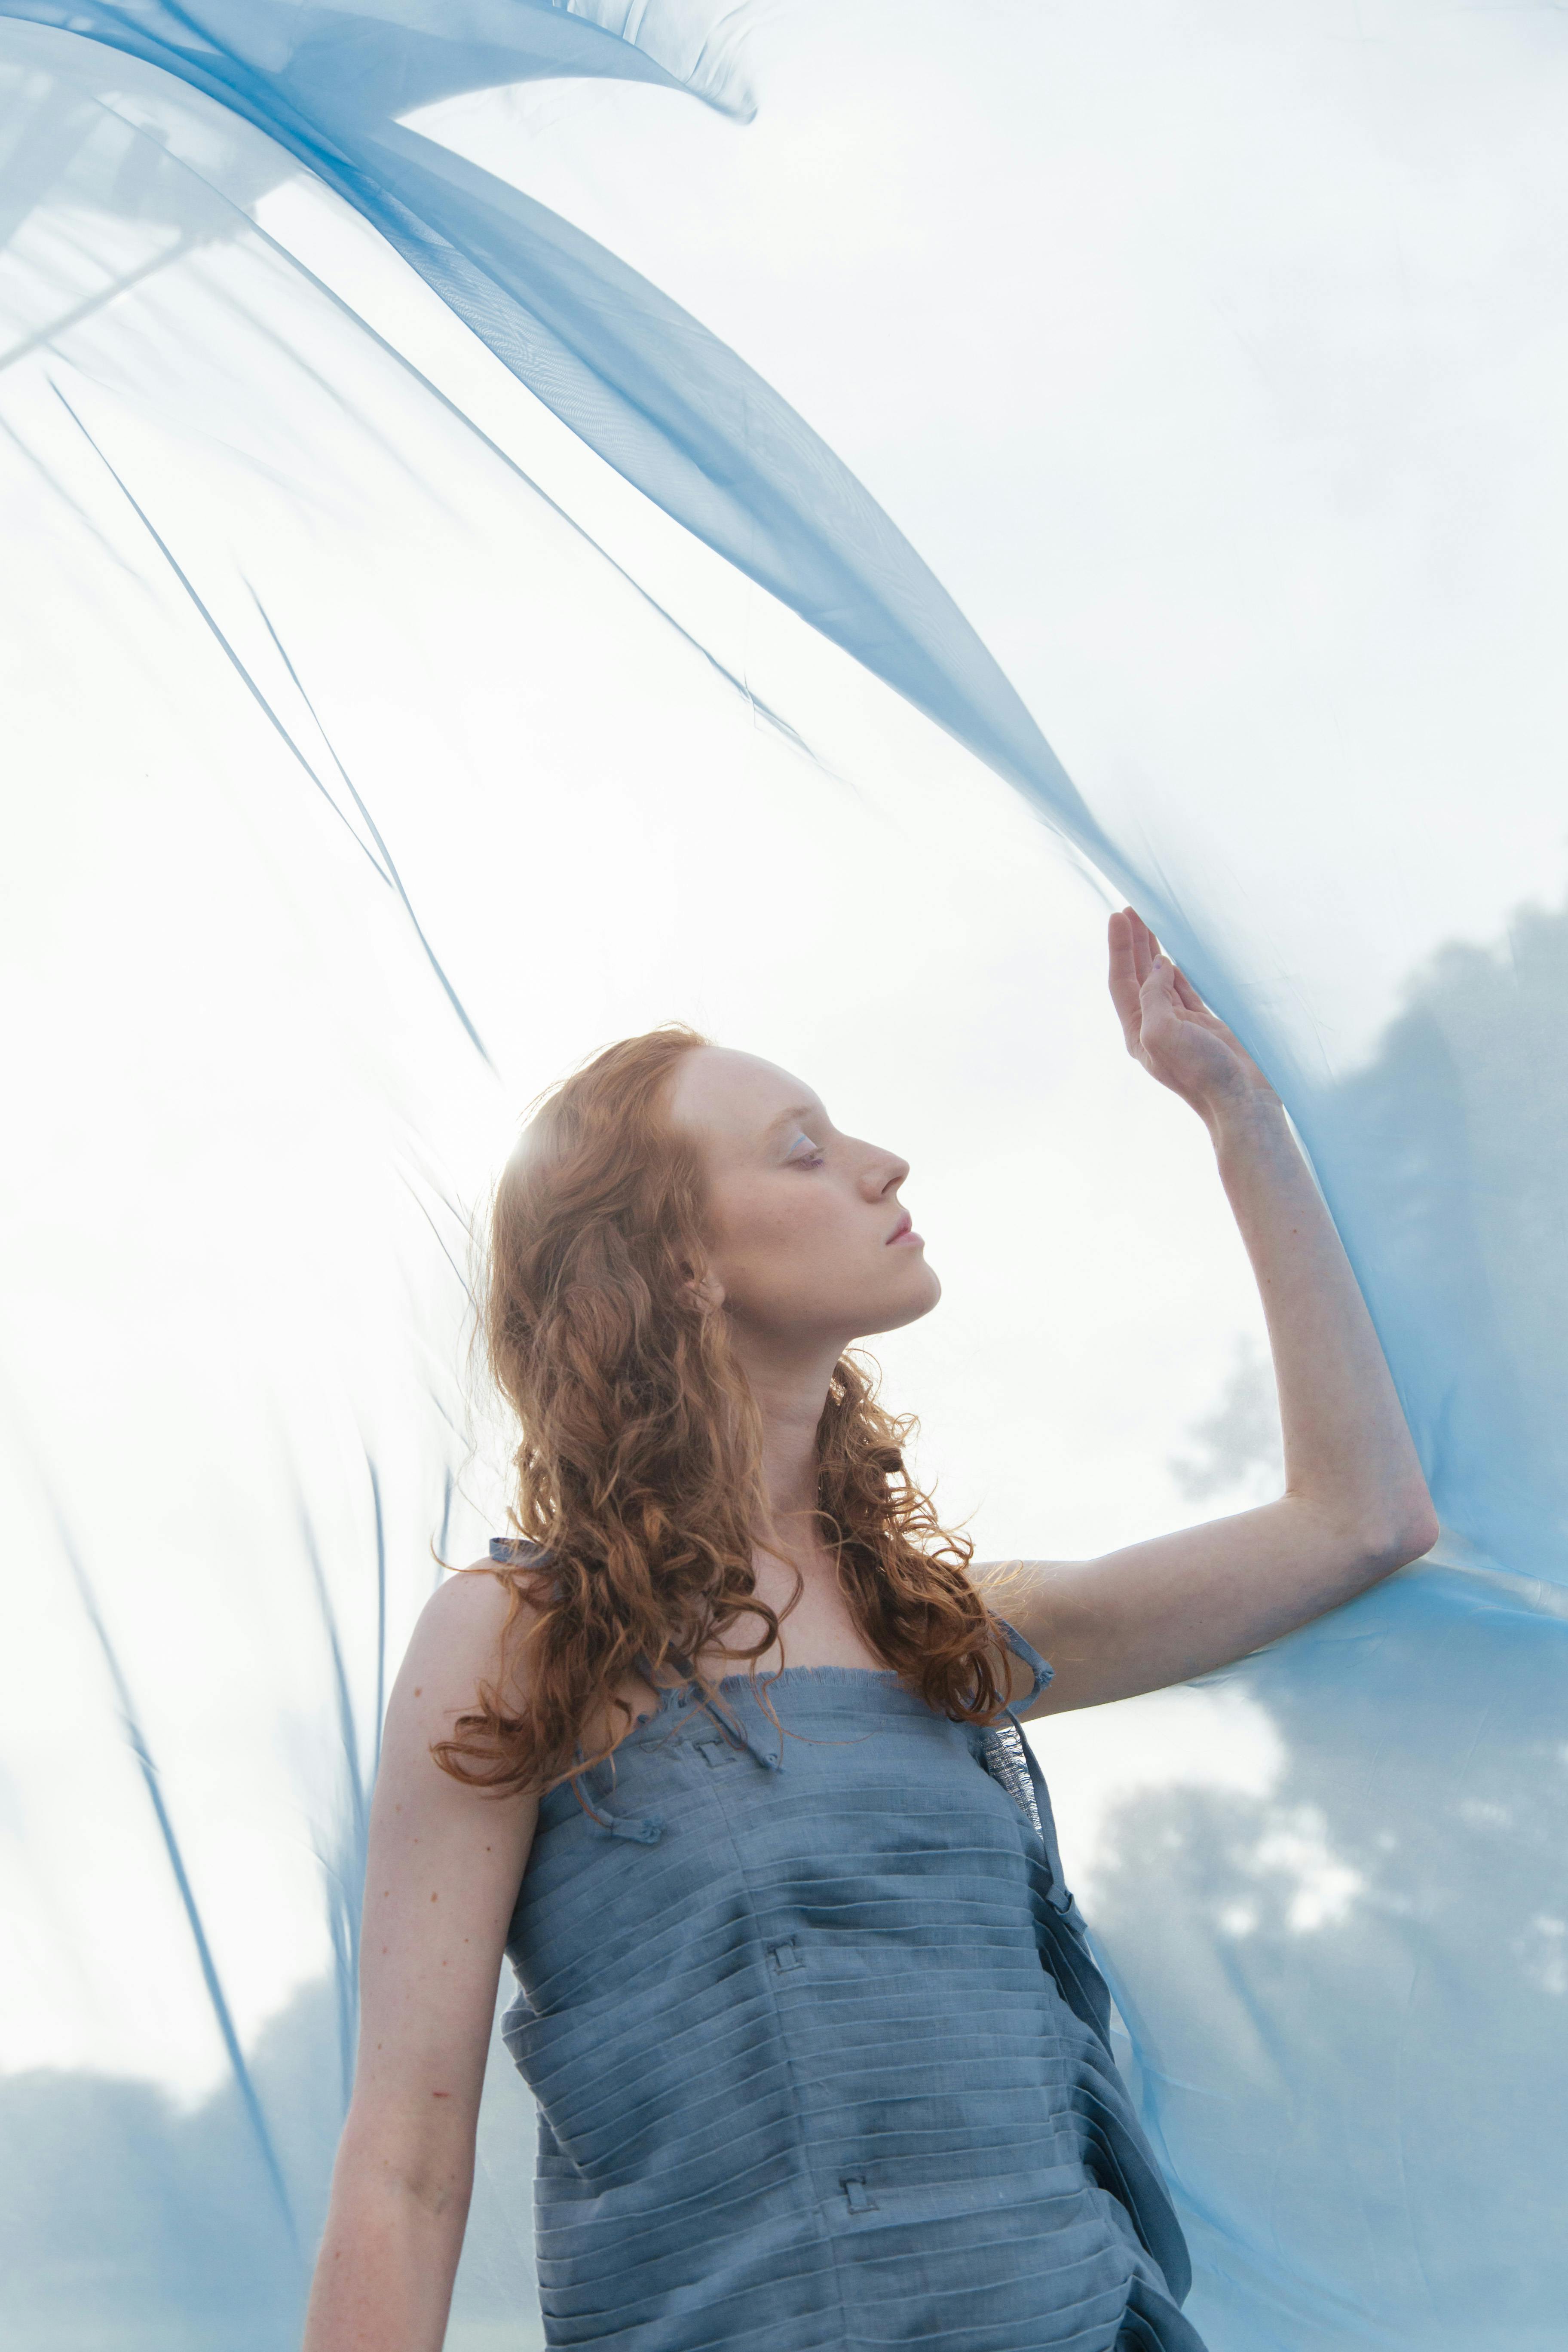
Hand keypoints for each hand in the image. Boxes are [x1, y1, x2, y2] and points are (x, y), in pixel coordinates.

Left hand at [1108, 907, 1278, 1124]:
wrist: (1242, 1100)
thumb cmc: (1201, 1072)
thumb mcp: (1164, 1032)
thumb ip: (1154, 997)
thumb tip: (1159, 968)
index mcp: (1138, 1031)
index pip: (1121, 981)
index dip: (1119, 948)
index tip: (1118, 916)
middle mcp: (1154, 1027)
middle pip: (1137, 976)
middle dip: (1133, 943)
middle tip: (1133, 909)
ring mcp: (1180, 1025)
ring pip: (1161, 979)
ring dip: (1153, 951)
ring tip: (1149, 921)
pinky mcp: (1203, 1025)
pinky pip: (1184, 989)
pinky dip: (1178, 969)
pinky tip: (1172, 955)